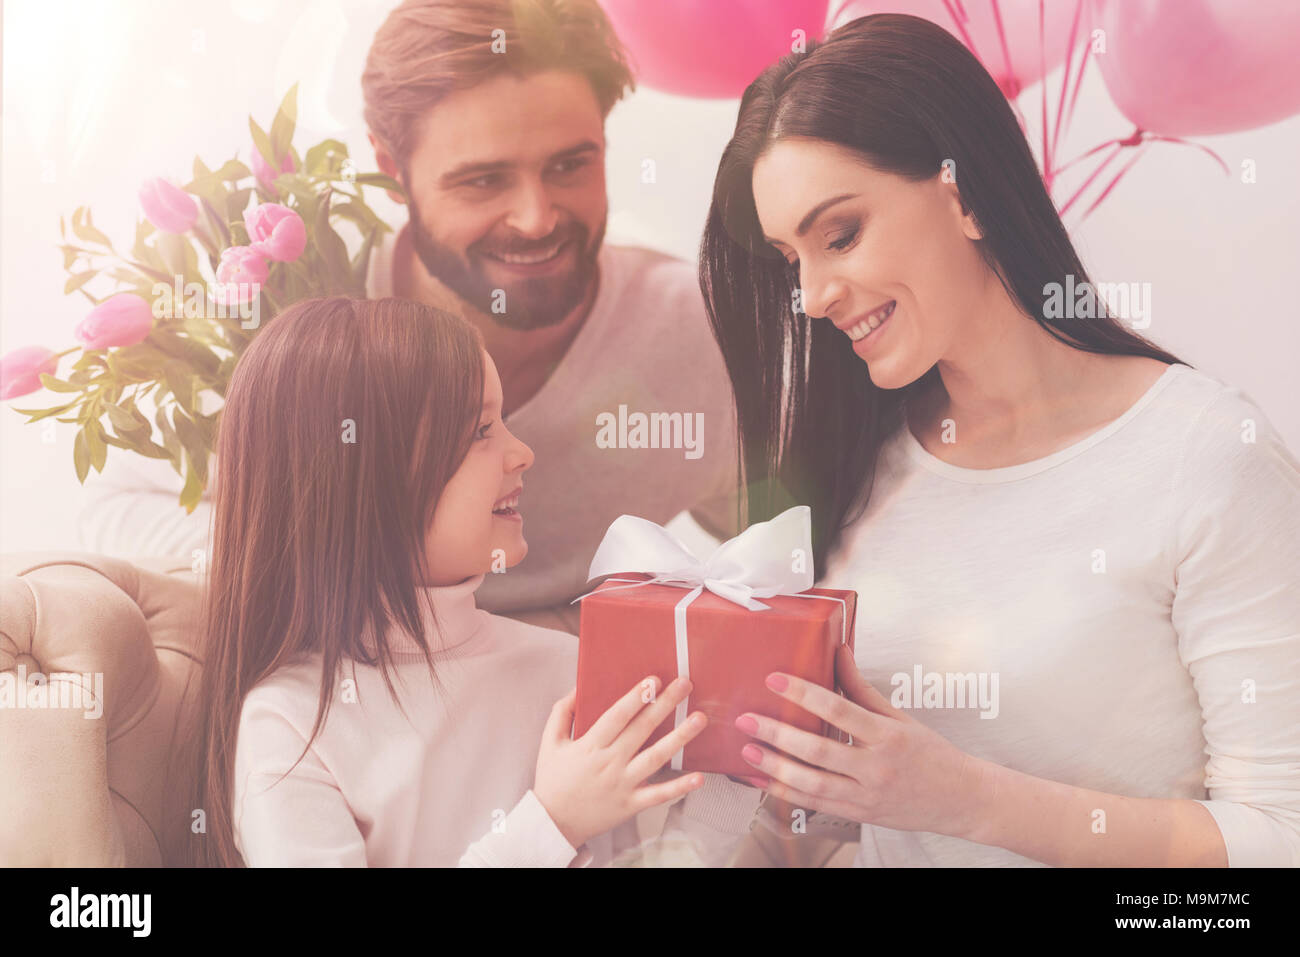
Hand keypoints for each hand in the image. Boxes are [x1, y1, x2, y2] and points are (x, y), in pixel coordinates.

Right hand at [534, 676, 707, 849]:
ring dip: (680, 737)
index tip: (653, 680)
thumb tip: (580, 686)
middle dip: (665, 704)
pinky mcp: (631, 804)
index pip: (617, 716)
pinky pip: (659, 795)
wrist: (553, 823)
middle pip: (642, 729)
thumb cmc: (553, 779)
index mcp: (590, 745)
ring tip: (699, 719)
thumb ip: (563, 711)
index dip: (636, 697)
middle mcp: (610, 763)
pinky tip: (699, 776)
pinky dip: (679, 787)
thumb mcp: (550, 741)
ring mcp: (623, 784)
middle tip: (685, 684)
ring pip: (656, 757)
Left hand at [732, 644, 987, 836]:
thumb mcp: (901, 717)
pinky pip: (816, 805)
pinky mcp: (860, 815)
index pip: (840, 710)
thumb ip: (863, 688)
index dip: (804, 694)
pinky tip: (764, 780)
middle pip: (819, 751)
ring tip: (747, 750)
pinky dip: (786, 793)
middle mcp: (877, 768)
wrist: (961, 800)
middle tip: (747, 719)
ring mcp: (867, 796)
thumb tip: (839, 651)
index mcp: (889, 736)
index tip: (774, 679)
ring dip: (775, 768)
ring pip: (812, 785)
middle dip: (778, 735)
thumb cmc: (931, 753)